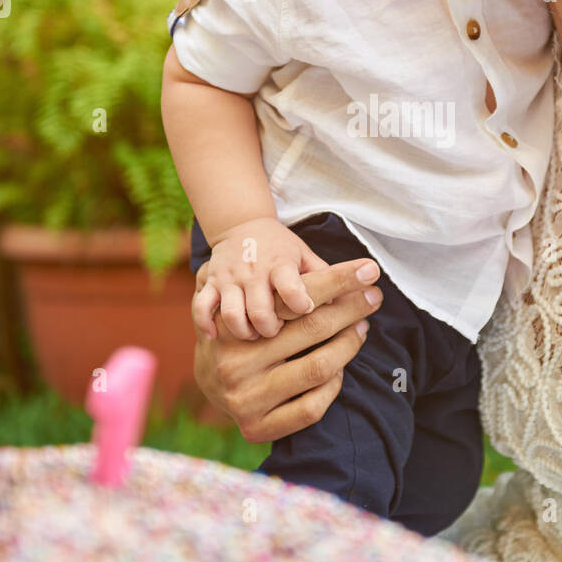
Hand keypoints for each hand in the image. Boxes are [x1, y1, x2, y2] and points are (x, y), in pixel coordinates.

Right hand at [191, 217, 328, 341]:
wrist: (241, 224)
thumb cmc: (282, 248)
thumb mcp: (305, 255)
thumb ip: (328, 276)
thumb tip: (360, 295)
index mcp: (280, 263)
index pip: (290, 285)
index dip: (299, 302)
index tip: (306, 310)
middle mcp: (253, 271)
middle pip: (260, 310)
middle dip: (271, 328)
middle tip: (280, 335)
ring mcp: (228, 278)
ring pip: (232, 314)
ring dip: (245, 331)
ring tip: (256, 336)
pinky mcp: (209, 283)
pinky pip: (201, 307)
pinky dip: (206, 324)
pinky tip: (216, 337)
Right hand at [191, 257, 383, 442]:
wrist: (205, 378)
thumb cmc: (244, 329)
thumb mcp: (252, 298)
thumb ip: (287, 285)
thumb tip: (340, 270)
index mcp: (233, 321)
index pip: (296, 294)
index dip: (337, 280)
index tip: (369, 271)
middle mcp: (235, 360)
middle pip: (311, 327)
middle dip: (351, 309)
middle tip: (373, 297)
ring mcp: (244, 397)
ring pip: (318, 368)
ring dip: (349, 345)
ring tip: (361, 329)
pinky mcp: (254, 428)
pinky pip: (311, 408)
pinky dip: (333, 386)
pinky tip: (339, 369)